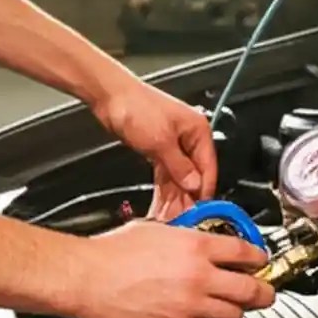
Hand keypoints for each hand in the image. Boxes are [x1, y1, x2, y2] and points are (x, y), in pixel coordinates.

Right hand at [63, 219, 272, 317]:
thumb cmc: (112, 253)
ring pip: (235, 314)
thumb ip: (186, 238)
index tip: (259, 262)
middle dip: (263, 291)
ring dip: (235, 309)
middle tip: (263, 291)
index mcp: (197, 246)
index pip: (248, 253)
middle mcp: (200, 277)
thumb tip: (199, 242)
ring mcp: (191, 305)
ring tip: (229, 304)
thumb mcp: (157, 230)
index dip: (259, 258)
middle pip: (254, 290)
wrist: (88, 279)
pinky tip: (196, 312)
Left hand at [91, 81, 216, 221]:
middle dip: (186, 199)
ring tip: (169, 219)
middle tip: (181, 221)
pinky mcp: (156, 150)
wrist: (109, 96)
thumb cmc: (136, 107)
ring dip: (173, 198)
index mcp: (197, 131)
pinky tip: (161, 206)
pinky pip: (164, 174)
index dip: (204, 191)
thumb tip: (194, 185)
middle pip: (193, 176)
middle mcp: (188, 139)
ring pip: (177, 178)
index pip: (208, 168)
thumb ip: (179, 166)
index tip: (202, 212)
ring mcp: (172, 146)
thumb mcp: (160, 141)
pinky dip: (163, 190)